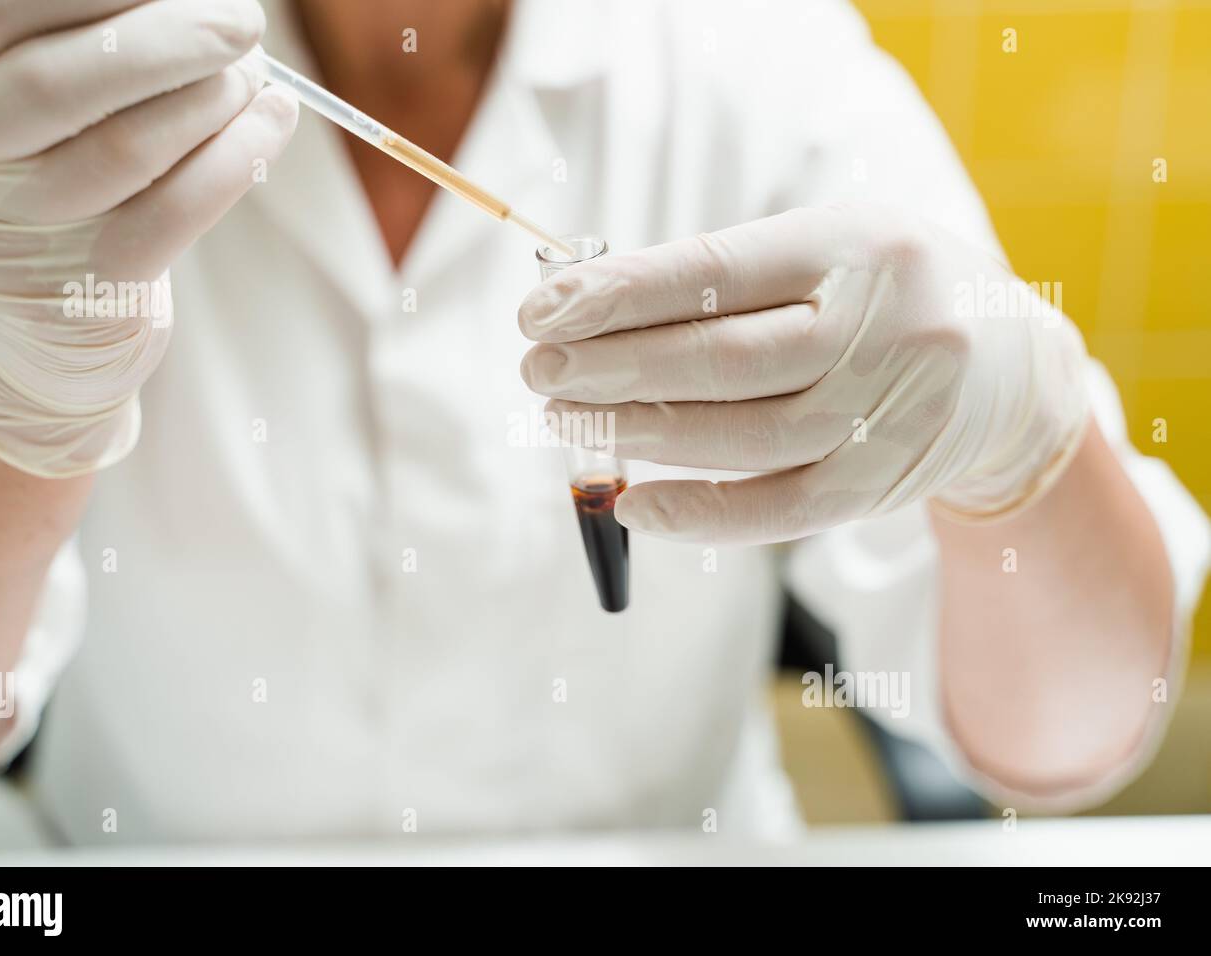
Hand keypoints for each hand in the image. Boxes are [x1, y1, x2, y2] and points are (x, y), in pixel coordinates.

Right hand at [0, 0, 297, 476]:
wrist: (48, 311)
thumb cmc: (55, 162)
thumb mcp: (37, 84)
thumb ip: (90, 29)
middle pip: (56, 83)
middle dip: (170, 38)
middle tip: (243, 20)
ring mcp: (21, 228)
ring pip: (125, 149)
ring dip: (213, 98)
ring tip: (254, 73)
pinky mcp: (91, 284)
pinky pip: (177, 212)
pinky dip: (240, 156)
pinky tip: (275, 118)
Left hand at [519, 205, 1089, 543]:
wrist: (1012, 366)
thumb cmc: (883, 295)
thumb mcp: (826, 251)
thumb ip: (726, 276)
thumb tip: (589, 306)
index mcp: (857, 243)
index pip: (717, 270)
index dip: (621, 294)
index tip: (544, 308)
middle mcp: (885, 323)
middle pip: (724, 358)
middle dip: (614, 366)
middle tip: (538, 368)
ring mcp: (892, 409)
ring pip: (744, 436)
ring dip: (640, 433)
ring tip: (566, 419)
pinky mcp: (886, 482)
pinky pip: (782, 509)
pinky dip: (702, 514)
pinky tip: (635, 504)